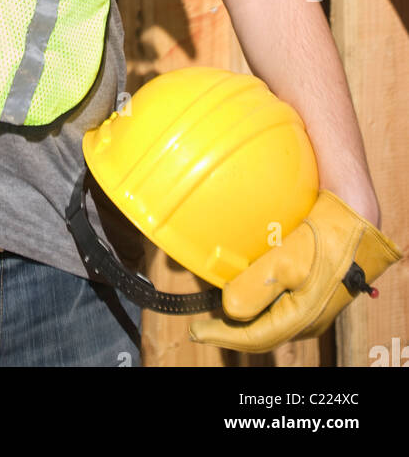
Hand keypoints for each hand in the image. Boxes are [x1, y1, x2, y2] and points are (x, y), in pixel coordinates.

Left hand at [188, 190, 401, 353]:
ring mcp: (310, 300)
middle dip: (232, 327)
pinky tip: (245, 276)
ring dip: (245, 308)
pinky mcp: (310, 282)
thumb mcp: (289, 261)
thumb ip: (257, 287)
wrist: (357, 215)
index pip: (255, 338)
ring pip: (269, 313)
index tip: (196, 330)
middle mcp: (306, 316)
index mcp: (301, 318)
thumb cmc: (327, 237)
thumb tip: (229, 309)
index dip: (222, 336)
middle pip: (261, 329)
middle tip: (204, 319)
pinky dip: (257, 291)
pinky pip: (278, 295)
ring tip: (220, 299)